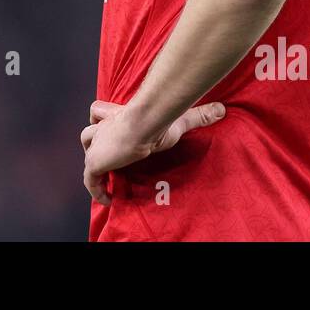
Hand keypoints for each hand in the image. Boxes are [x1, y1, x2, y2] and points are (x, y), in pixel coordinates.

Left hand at [81, 99, 225, 204]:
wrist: (144, 123)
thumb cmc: (159, 119)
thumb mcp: (180, 119)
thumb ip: (199, 116)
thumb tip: (222, 110)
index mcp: (119, 116)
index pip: (98, 112)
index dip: (101, 118)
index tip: (110, 128)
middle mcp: (104, 128)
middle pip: (88, 133)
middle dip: (94, 142)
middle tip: (108, 156)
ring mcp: (97, 145)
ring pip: (86, 151)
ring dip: (94, 162)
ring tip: (106, 176)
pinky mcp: (95, 162)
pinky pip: (90, 179)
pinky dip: (96, 189)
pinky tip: (106, 199)